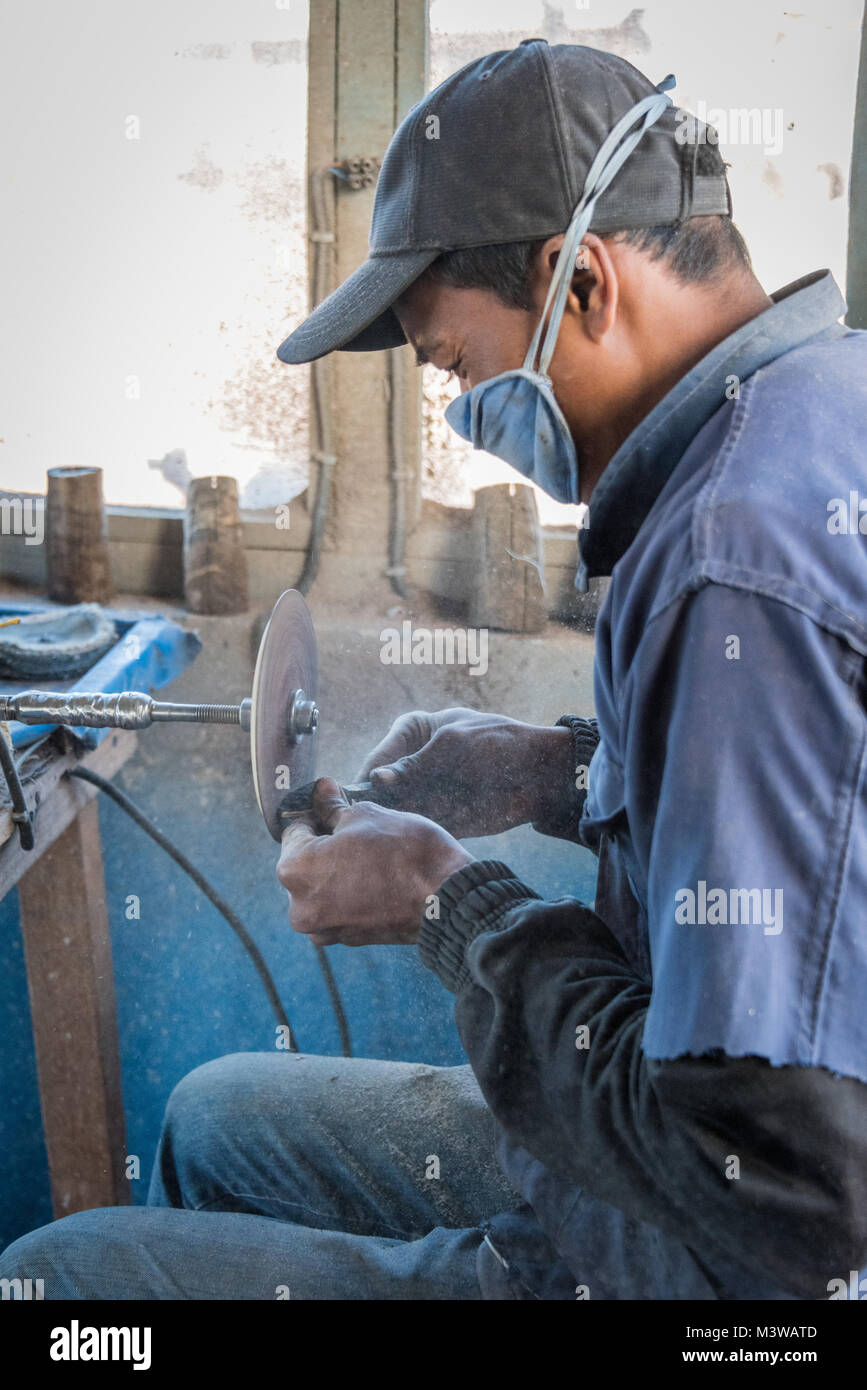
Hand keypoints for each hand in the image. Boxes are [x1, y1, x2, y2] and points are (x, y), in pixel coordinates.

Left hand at [277, 777, 472, 946]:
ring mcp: (324, 928)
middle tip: (357, 831)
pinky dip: (351, 892)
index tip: (334, 806)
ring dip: (338, 870)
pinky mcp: (348, 939)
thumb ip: (333, 806)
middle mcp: (300, 907)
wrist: (446, 900)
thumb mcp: (365, 815)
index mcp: (294, 871)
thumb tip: (322, 791)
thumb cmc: (405, 853)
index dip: (316, 813)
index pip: (294, 830)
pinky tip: (376, 878)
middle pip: (304, 863)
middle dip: (326, 845)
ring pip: (322, 886)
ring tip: (370, 855)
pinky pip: (339, 907)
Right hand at [357, 708, 573, 837]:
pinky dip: (411, 835)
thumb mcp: (453, 745)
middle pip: (383, 789)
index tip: (351, 797)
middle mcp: (415, 764)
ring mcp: (428, 793)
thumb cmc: (498, 744)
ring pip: (398, 811)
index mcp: (414, 733)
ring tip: (381, 838)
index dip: (365, 777)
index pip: (379, 758)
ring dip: (391, 824)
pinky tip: (403, 844)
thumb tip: (377, 779)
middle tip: (361, 823)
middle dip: (375, 805)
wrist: (541, 774)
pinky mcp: (442, 818)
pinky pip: (418, 827)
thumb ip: (414, 765)